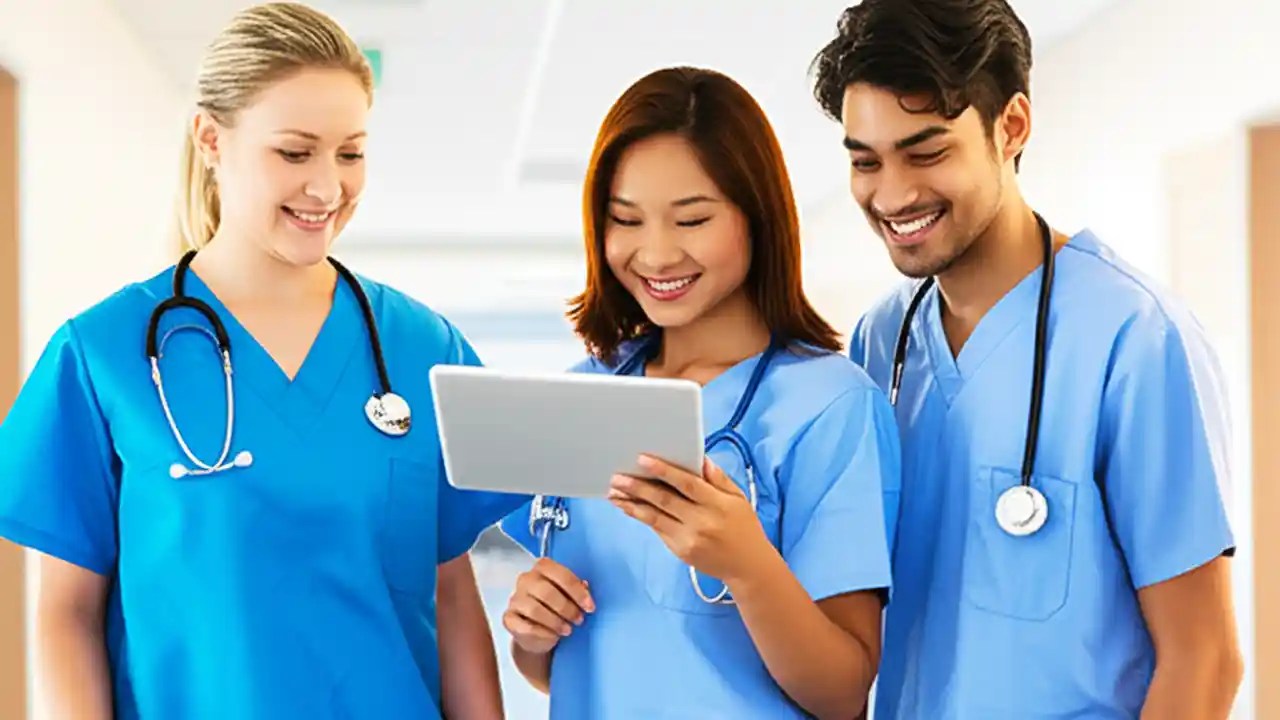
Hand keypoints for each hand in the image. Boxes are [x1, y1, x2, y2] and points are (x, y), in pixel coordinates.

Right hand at [502, 558, 594, 655]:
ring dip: (555, 621)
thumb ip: (578, 589)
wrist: (538, 632)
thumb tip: (585, 587)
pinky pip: (525, 627)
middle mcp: (526, 579)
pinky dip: (543, 633)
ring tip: (567, 630)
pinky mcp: (508, 618)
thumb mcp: (570, 596)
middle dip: (567, 608)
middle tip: (579, 620)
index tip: (590, 607)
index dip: (577, 591)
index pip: (560, 574)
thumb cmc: (556, 608)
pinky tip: (553, 636)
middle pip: (546, 591)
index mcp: (543, 567)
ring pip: (535, 609)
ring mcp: (515, 598)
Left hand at [608, 454, 770, 584]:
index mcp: (717, 504)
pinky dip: (641, 517)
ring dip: (631, 504)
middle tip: (617, 477)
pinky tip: (629, 507)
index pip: (686, 484)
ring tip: (613, 493)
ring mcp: (688, 539)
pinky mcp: (680, 551)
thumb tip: (699, 459)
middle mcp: (701, 522)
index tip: (642, 460)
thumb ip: (718, 478)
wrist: (747, 566)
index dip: (663, 471)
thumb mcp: (738, 497)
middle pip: (664, 500)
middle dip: (637, 487)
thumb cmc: (743, 527)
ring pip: (654, 517)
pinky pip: (658, 530)